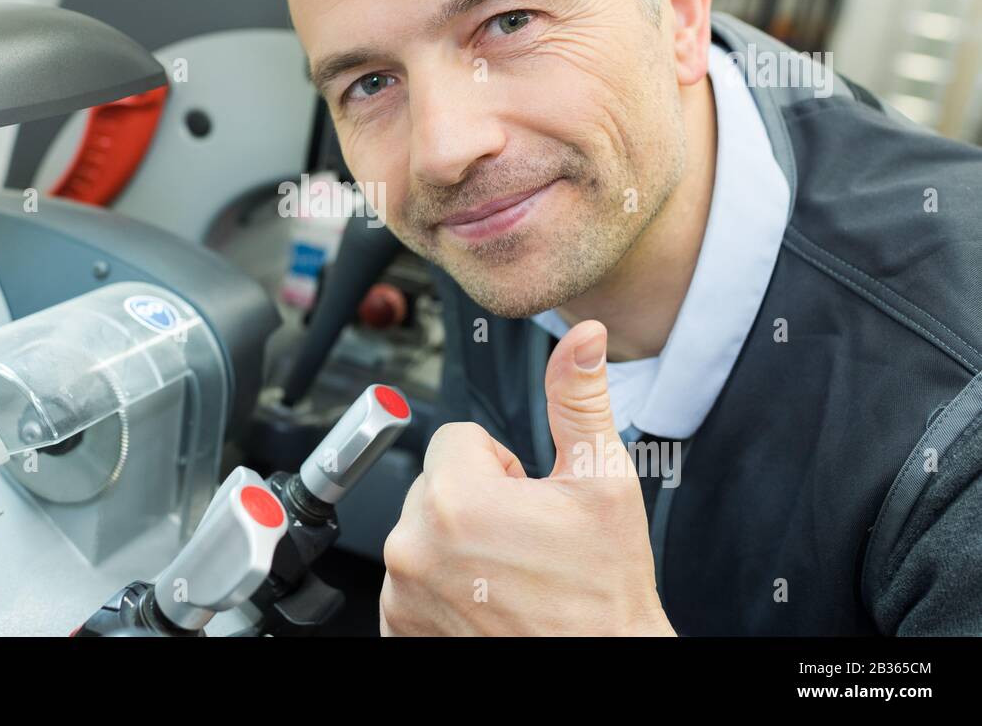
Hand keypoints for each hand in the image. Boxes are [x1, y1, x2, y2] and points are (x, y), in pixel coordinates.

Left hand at [379, 320, 674, 635]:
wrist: (603, 665)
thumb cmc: (605, 593)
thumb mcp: (602, 482)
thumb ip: (578, 399)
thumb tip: (582, 339)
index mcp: (456, 497)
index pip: (457, 439)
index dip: (502, 466)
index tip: (529, 501)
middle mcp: (414, 546)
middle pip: (435, 486)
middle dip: (476, 503)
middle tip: (525, 543)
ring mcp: (402, 593)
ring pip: (422, 534)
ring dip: (456, 546)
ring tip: (510, 577)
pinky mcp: (399, 629)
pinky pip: (410, 582)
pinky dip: (440, 589)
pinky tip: (486, 604)